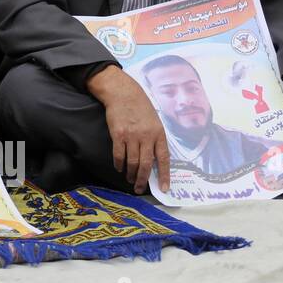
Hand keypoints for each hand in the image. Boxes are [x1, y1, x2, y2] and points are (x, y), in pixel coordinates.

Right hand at [88, 66, 169, 193]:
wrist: (123, 94)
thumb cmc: (140, 108)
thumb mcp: (155, 122)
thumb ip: (156, 140)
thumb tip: (155, 160)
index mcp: (159, 134)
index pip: (164, 159)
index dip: (165, 175)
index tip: (164, 188)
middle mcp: (146, 136)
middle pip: (146, 164)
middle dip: (142, 179)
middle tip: (139, 188)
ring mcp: (131, 136)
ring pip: (132, 162)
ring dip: (130, 174)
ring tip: (129, 179)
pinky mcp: (118, 135)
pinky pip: (119, 155)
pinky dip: (119, 164)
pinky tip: (119, 168)